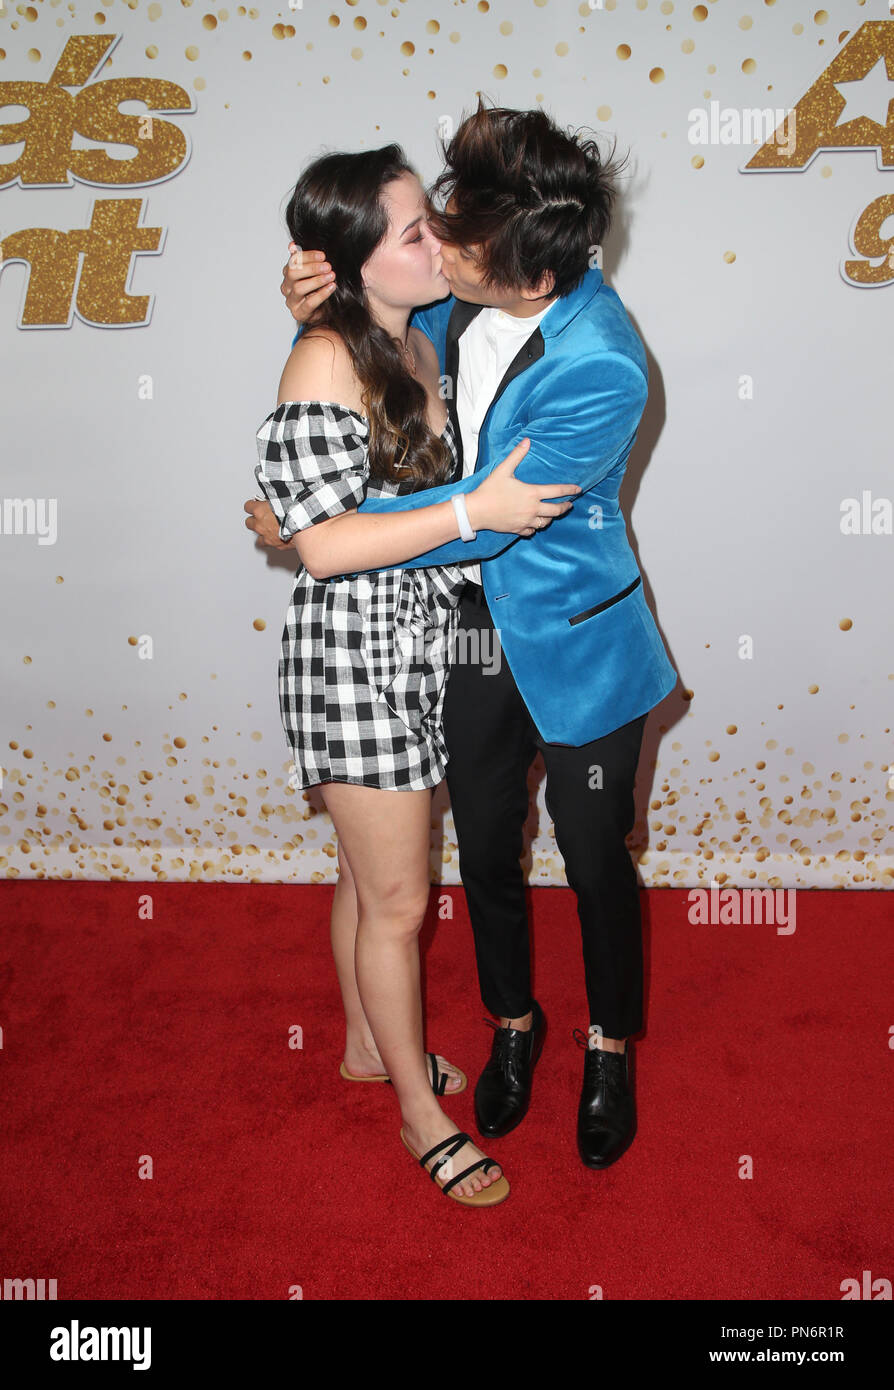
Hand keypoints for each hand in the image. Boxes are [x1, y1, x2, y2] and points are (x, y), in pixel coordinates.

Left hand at [244, 497, 290, 549]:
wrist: (305, 525)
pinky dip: (273, 541)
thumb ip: (273, 500)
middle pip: (249, 522)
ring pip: (257, 537)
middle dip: (255, 520)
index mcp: (259, 510)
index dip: (253, 506)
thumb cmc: (295, 511)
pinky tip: (279, 537)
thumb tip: (272, 498)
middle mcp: (260, 525)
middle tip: (263, 518)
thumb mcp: (282, 498)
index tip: (256, 505)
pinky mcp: (275, 545)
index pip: (248, 506)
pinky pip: (270, 544)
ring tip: (270, 530)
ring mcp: (266, 537)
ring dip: (262, 533)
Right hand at [281, 242, 335, 323]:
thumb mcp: (313, 272)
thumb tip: (292, 245)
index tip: (322, 256)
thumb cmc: (317, 289)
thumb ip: (305, 259)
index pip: (293, 261)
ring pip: (299, 288)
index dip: (307, 257)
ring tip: (331, 276)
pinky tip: (331, 287)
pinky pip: (309, 303)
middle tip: (328, 266)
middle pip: (292, 273)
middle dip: (311, 268)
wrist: (323, 311)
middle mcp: (287, 286)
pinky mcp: (299, 312)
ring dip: (317, 281)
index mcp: (288, 273)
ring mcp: (291, 301)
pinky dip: (321, 294)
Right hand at [465, 439, 580, 535]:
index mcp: (531, 493)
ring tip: (552, 513)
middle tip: (569, 504)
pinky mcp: (518, 529)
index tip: (578, 489)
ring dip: (551, 517)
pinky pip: (532, 531)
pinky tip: (534, 523)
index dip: (570, 490)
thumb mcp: (503, 470)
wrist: (476, 511)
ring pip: (546, 522)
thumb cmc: (489, 490)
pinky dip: (536, 527)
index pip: (557, 492)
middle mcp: (532, 509)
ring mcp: (526, 521)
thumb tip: (527, 440)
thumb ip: (517, 455)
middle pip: (556, 511)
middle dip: (565, 507)